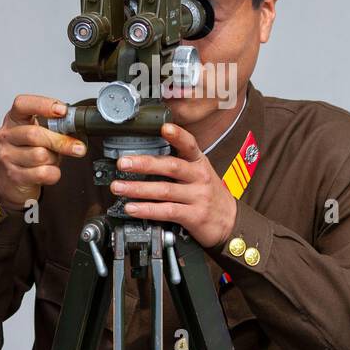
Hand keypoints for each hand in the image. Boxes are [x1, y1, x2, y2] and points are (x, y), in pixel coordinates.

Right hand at [0, 94, 86, 208]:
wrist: (14, 179)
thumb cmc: (30, 151)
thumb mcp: (41, 134)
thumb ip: (55, 127)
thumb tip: (76, 126)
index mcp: (14, 119)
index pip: (22, 105)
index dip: (43, 105)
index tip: (63, 111)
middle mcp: (6, 136)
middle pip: (34, 134)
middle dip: (61, 141)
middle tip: (78, 146)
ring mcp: (7, 156)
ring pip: (40, 155)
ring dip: (54, 159)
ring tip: (52, 160)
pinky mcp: (13, 175)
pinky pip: (42, 173)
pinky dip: (53, 174)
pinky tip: (50, 171)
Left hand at [109, 122, 237, 248]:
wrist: (231, 222)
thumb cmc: (209, 195)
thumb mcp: (200, 173)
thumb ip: (178, 165)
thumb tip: (145, 158)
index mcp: (200, 163)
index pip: (190, 145)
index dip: (177, 135)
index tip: (164, 127)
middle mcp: (200, 177)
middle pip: (171, 167)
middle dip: (144, 164)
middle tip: (123, 163)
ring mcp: (198, 197)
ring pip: (164, 190)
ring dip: (138, 189)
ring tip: (118, 187)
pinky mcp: (194, 216)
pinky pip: (167, 211)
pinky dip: (147, 210)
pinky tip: (132, 208)